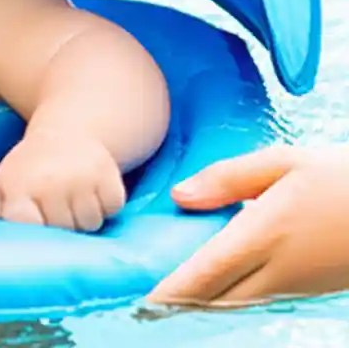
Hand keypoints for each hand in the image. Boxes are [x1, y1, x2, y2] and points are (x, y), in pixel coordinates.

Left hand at [0, 128, 125, 231]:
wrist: (66, 133)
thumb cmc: (30, 168)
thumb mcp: (3, 186)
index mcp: (19, 187)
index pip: (25, 226)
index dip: (33, 233)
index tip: (38, 230)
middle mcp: (50, 182)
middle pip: (62, 231)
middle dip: (61, 228)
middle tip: (56, 209)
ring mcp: (81, 179)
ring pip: (90, 224)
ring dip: (84, 219)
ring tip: (73, 199)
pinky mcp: (109, 177)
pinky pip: (112, 210)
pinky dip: (106, 207)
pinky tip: (91, 191)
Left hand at [148, 145, 348, 305]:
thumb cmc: (342, 178)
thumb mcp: (285, 162)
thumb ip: (229, 178)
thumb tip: (180, 196)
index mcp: (265, 235)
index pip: (203, 274)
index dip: (168, 292)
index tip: (137, 298)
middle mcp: (277, 269)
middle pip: (213, 298)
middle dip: (176, 302)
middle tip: (140, 298)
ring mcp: (294, 285)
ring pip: (233, 303)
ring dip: (200, 302)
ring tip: (166, 294)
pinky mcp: (306, 290)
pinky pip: (255, 300)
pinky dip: (226, 298)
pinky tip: (209, 286)